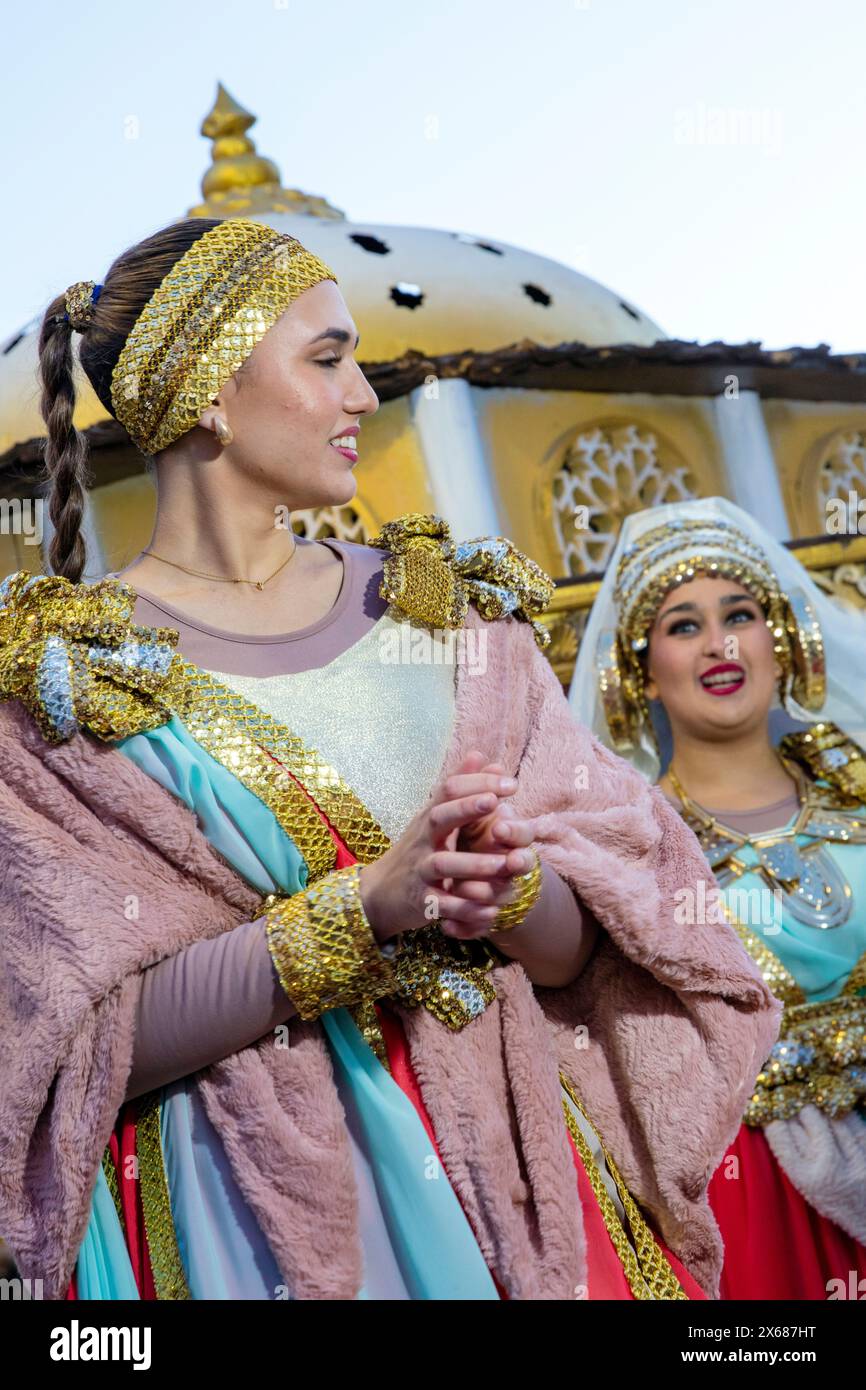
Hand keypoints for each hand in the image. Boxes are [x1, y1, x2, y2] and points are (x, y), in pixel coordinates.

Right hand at [357, 752, 526, 942]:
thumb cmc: (417, 850)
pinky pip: (443, 904)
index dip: (477, 783)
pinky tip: (492, 909)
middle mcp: (423, 840)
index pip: (449, 790)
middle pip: (440, 818)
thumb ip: (459, 789)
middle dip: (466, 808)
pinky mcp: (421, 902)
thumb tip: (479, 755)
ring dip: (474, 863)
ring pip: (444, 864)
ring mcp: (420, 870)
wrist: (380, 893)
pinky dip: (467, 909)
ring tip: (505, 863)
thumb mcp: (434, 817)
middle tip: (495, 802)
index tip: (511, 783)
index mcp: (431, 817)